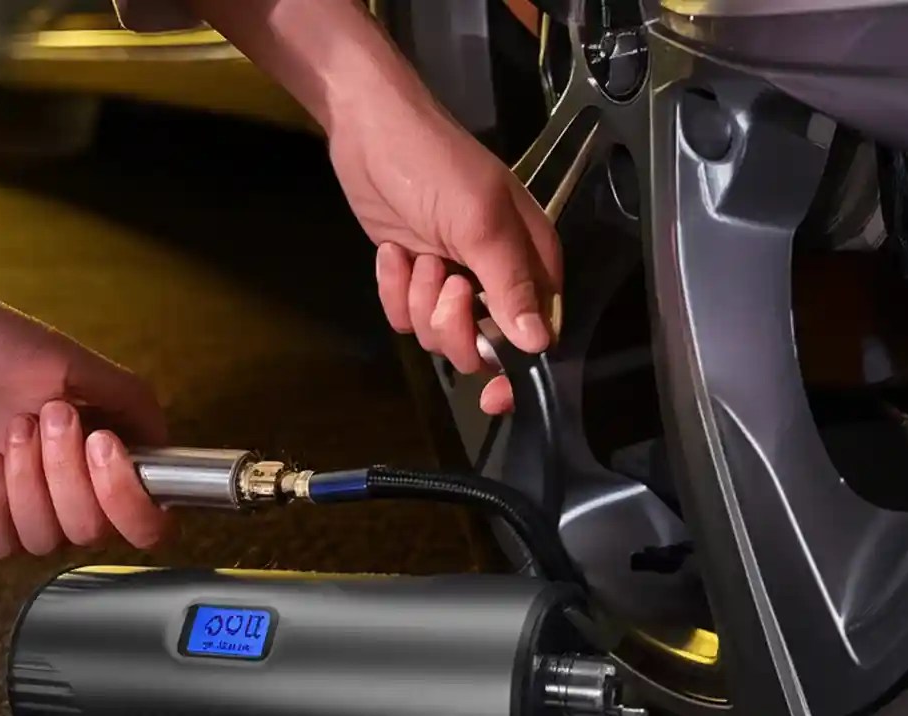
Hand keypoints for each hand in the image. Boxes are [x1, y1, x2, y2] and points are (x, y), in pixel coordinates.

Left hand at [0, 255, 167, 556]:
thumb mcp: (72, 360)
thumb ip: (130, 398)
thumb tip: (163, 441)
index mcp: (116, 446)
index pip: (150, 516)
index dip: (126, 494)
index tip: (99, 444)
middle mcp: (82, 479)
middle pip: (95, 528)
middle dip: (64, 474)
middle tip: (46, 418)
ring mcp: (39, 495)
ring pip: (50, 538)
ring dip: (27, 485)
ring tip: (12, 433)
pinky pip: (6, 544)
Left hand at [179, 0, 562, 413]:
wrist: (368, 130)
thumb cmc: (435, 164)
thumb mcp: (479, 223)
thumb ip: (510, 285)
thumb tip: (539, 344)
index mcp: (530, 260)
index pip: (537, 333)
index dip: (515, 365)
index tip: (493, 393)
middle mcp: (497, 275)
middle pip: (484, 344)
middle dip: (452, 322)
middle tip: (440, 279)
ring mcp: (453, 277)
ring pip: (440, 333)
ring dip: (419, 300)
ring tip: (415, 254)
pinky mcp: (414, 275)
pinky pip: (406, 317)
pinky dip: (394, 290)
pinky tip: (394, 252)